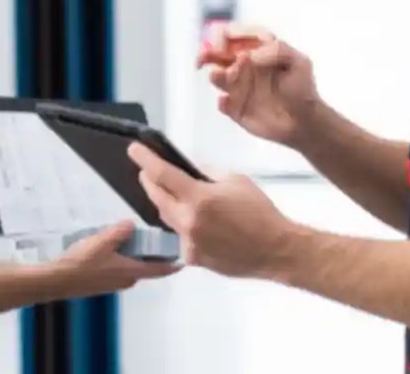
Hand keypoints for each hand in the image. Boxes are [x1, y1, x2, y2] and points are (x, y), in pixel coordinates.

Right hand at [49, 221, 180, 298]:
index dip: (173, 264)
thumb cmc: (82, 262)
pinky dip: (125, 259)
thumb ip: (120, 232)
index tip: (185, 260)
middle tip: (159, 240)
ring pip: (133, 268)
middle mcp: (127, 280)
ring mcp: (115, 283)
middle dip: (154, 256)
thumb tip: (131, 225)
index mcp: (132, 271)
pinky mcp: (104, 283)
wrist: (58, 280)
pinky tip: (117, 248)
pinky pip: (121, 269)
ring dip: (138, 257)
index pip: (160, 270)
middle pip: (147, 268)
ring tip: (137, 239)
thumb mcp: (102, 241)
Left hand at [128, 142, 300, 279]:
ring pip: (167, 218)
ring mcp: (189, 243)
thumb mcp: (236, 180)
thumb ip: (207, 173)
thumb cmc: (260, 213)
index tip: (134, 150)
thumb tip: (188, 170)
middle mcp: (188, 222)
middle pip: (157, 197)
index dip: (145, 160)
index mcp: (199, 198)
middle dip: (150, 182)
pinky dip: (183, 226)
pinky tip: (196, 221)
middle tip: (147, 172)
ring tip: (171, 193)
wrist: (276, 249)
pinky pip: (180, 237)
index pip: (162, 174)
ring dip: (166, 204)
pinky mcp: (193, 258)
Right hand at [196, 22, 321, 148]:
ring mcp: (239, 87)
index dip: (223, 35)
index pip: (234, 35)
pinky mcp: (236, 108)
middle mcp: (244, 66)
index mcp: (257, 50)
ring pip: (217, 76)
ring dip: (216, 74)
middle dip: (208, 51)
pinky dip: (222, 102)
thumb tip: (249, 55)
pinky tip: (226, 101)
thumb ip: (277, 51)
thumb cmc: (303, 89)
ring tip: (219, 74)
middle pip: (217, 53)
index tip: (221, 41)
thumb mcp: (299, 62)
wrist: (306, 122)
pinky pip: (223, 103)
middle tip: (204, 56)